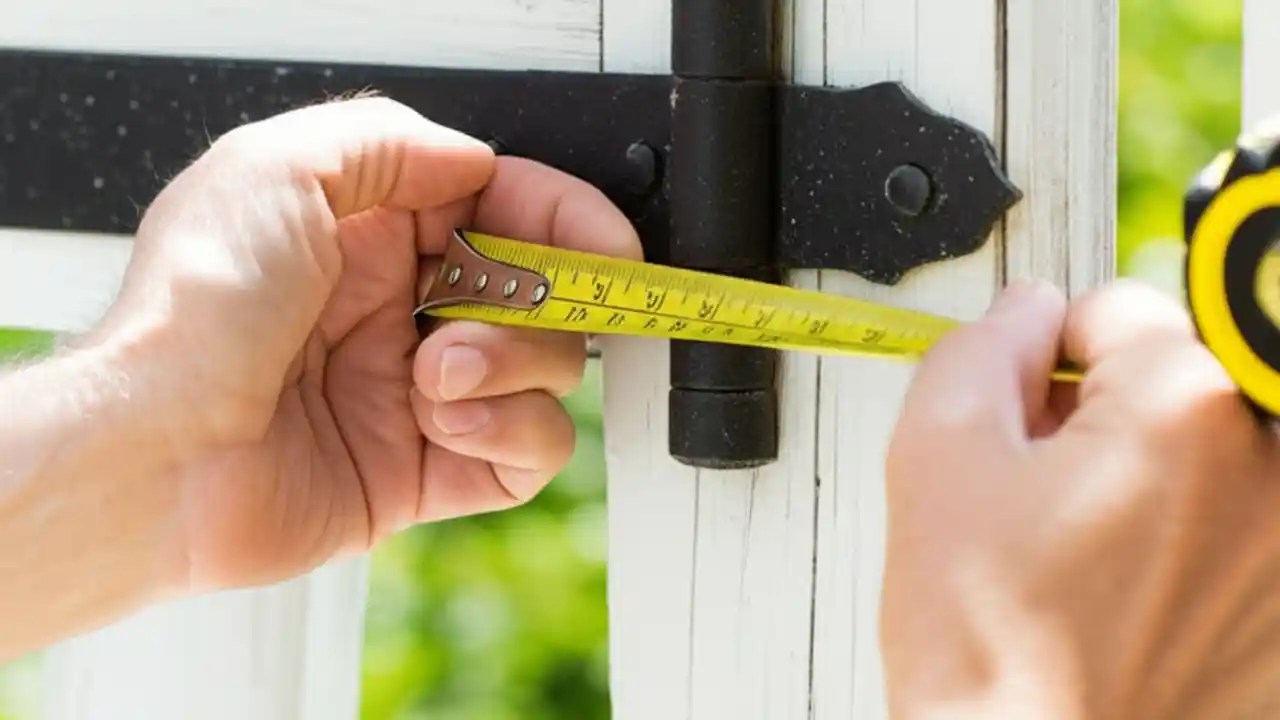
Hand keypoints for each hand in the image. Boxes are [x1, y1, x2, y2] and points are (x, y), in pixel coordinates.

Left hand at [94, 97, 641, 591]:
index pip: (509, 208)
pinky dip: (511, 433)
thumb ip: (389, 143)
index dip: (568, 220)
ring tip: (436, 375)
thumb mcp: (273, 168)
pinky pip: (533, 453)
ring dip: (513, 364)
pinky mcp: (433, 470)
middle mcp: (406, 310)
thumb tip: (476, 164)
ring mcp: (425, 393)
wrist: (156, 459)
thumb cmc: (193, 317)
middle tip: (517, 307)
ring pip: (551, 370)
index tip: (607, 247)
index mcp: (374, 232)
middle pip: (544, 291)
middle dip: (548, 297)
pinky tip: (447, 423)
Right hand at [881, 279, 1279, 718]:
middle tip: (1042, 496)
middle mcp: (1267, 472)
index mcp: (1184, 411)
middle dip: (1102, 418)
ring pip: (1201, 462)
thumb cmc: (991, 651)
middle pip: (1171, 384)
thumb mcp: (935, 456)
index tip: (1029, 408)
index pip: (1118, 307)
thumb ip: (980, 348)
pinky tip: (1119, 599)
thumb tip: (1024, 314)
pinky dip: (1179, 549)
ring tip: (1079, 560)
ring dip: (1143, 485)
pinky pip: (1227, 534)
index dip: (1049, 356)